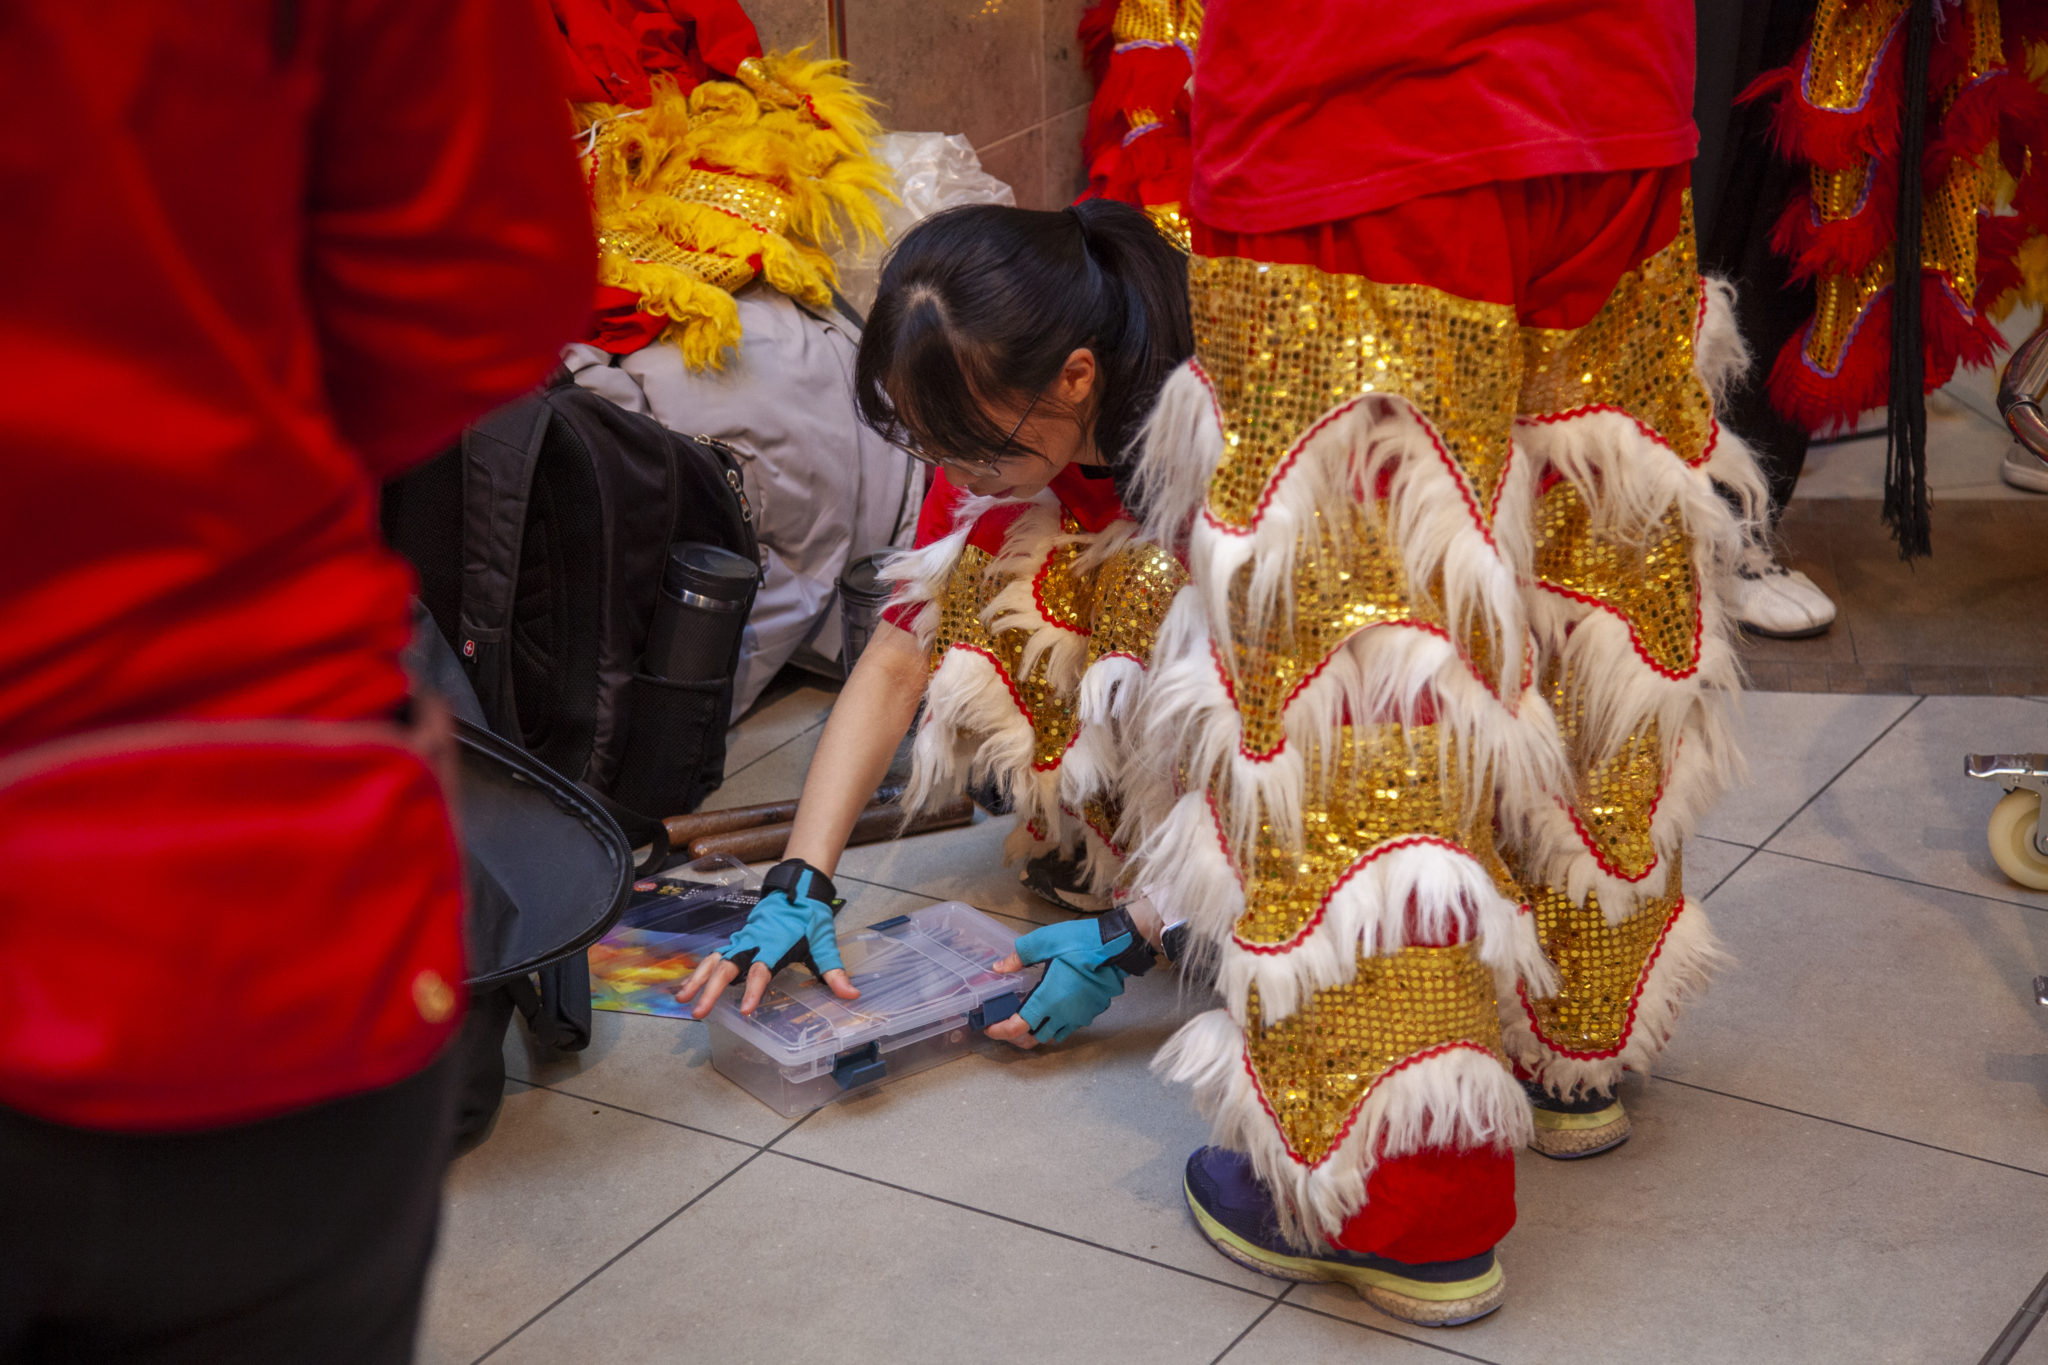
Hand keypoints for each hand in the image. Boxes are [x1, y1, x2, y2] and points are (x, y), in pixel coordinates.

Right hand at [675, 862, 859, 1017]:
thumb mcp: (825, 943)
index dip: (753, 990)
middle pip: (727, 968)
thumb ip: (834, 971)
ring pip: (714, 961)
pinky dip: (699, 971)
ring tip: (682, 1000)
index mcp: (775, 944)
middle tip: (698, 1013)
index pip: (761, 970)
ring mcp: (741, 940)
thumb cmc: (810, 918)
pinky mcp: (736, 940)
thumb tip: (852, 995)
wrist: (796, 891)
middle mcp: (753, 942)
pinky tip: (688, 986)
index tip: (744, 1011)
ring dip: (697, 980)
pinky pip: (714, 956)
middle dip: (710, 990)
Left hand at [982, 909, 1153, 1048]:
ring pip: (1056, 1035)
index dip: (1000, 1031)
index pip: (1018, 1028)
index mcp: (1048, 1000)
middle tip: (1009, 1023)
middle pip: (1036, 1038)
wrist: (1119, 946)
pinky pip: (1071, 1025)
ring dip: (1041, 1031)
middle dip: (1019, 1036)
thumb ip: (1019, 956)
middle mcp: (1063, 1014)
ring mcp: (1080, 1015)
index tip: (991, 1027)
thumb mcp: (1044, 942)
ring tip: (1031, 1018)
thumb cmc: (1083, 943)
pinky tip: (1056, 1007)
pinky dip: (1059, 1023)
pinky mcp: (1093, 1011)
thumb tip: (999, 967)